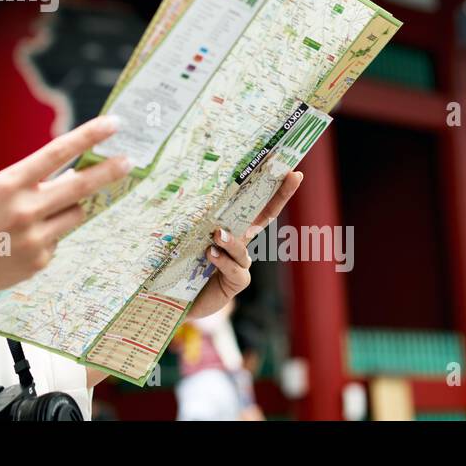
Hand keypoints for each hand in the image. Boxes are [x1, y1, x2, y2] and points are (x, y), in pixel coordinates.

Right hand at [0, 116, 130, 307]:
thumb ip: (29, 183)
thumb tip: (72, 179)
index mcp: (8, 183)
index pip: (57, 152)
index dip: (88, 136)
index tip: (112, 124)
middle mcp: (25, 209)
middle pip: (80, 186)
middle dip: (109, 171)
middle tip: (128, 161)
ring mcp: (34, 239)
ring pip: (74, 214)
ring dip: (68, 208)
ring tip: (35, 217)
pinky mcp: (39, 262)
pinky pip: (58, 240)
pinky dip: (47, 236)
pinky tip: (17, 244)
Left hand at [185, 170, 303, 320]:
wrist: (174, 298)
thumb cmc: (179, 262)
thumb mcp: (183, 236)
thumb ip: (188, 221)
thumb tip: (176, 193)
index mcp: (230, 227)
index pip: (253, 203)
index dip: (271, 186)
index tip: (289, 166)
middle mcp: (240, 242)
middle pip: (265, 216)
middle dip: (281, 195)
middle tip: (291, 175)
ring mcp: (241, 263)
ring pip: (242, 247)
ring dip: (231, 240)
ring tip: (216, 235)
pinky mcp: (237, 281)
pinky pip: (235, 269)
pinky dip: (223, 261)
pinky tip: (210, 256)